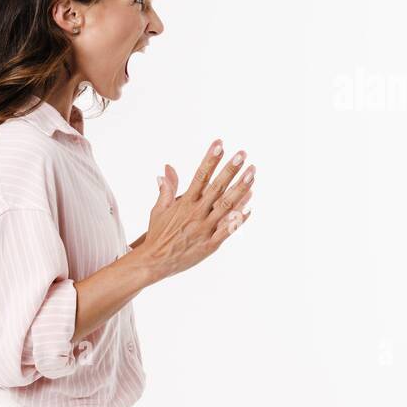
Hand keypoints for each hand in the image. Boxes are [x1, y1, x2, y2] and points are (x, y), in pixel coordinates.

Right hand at [132, 139, 254, 284]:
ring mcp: (204, 228)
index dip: (210, 159)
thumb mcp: (159, 209)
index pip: (200, 176)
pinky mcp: (210, 244)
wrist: (154, 262)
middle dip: (230, 170)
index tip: (219, 144)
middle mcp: (196, 213)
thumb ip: (167, 188)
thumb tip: (166, 168)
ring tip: (252, 173)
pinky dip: (238, 220)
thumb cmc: (158, 233)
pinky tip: (250, 207)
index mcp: (185, 203)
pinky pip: (227, 230)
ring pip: (226, 206)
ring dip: (240, 190)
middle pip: (216, 188)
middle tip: (242, 154)